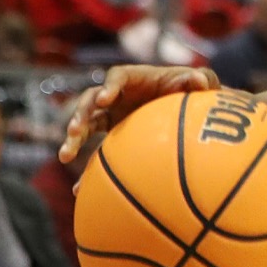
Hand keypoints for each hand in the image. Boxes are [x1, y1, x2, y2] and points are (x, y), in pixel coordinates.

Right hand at [60, 65, 219, 162]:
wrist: (189, 110)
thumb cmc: (194, 90)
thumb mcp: (201, 83)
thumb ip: (199, 80)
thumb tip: (198, 80)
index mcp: (135, 79)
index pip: (117, 76)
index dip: (109, 86)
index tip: (106, 98)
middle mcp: (117, 96)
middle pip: (91, 100)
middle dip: (81, 113)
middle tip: (77, 130)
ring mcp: (111, 116)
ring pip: (85, 125)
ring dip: (73, 139)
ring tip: (65, 156)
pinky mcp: (112, 137)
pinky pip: (95, 152)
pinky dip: (87, 169)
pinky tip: (80, 190)